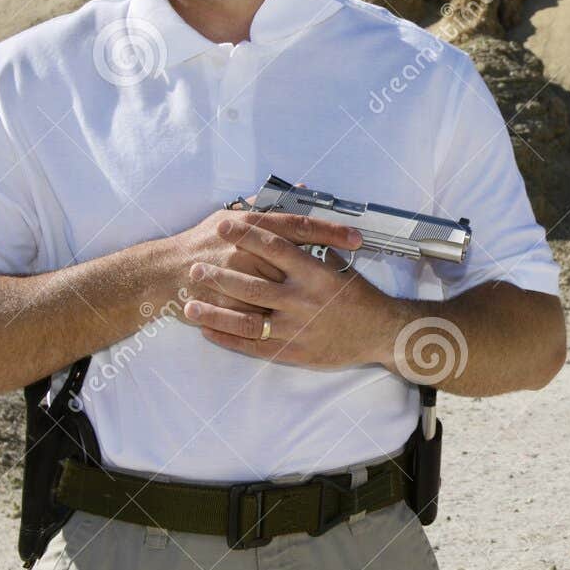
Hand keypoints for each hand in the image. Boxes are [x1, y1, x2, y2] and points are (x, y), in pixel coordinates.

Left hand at [181, 210, 399, 369]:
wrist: (379, 332)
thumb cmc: (357, 295)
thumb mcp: (337, 264)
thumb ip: (311, 245)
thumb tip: (287, 218)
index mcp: (314, 273)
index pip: (274, 248)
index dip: (246, 235)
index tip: (222, 225)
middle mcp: (303, 300)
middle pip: (252, 285)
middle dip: (220, 276)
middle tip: (195, 267)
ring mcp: (296, 328)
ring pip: (246, 320)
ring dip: (215, 312)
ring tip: (190, 304)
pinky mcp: (293, 351)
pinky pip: (254, 346)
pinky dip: (228, 339)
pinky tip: (208, 331)